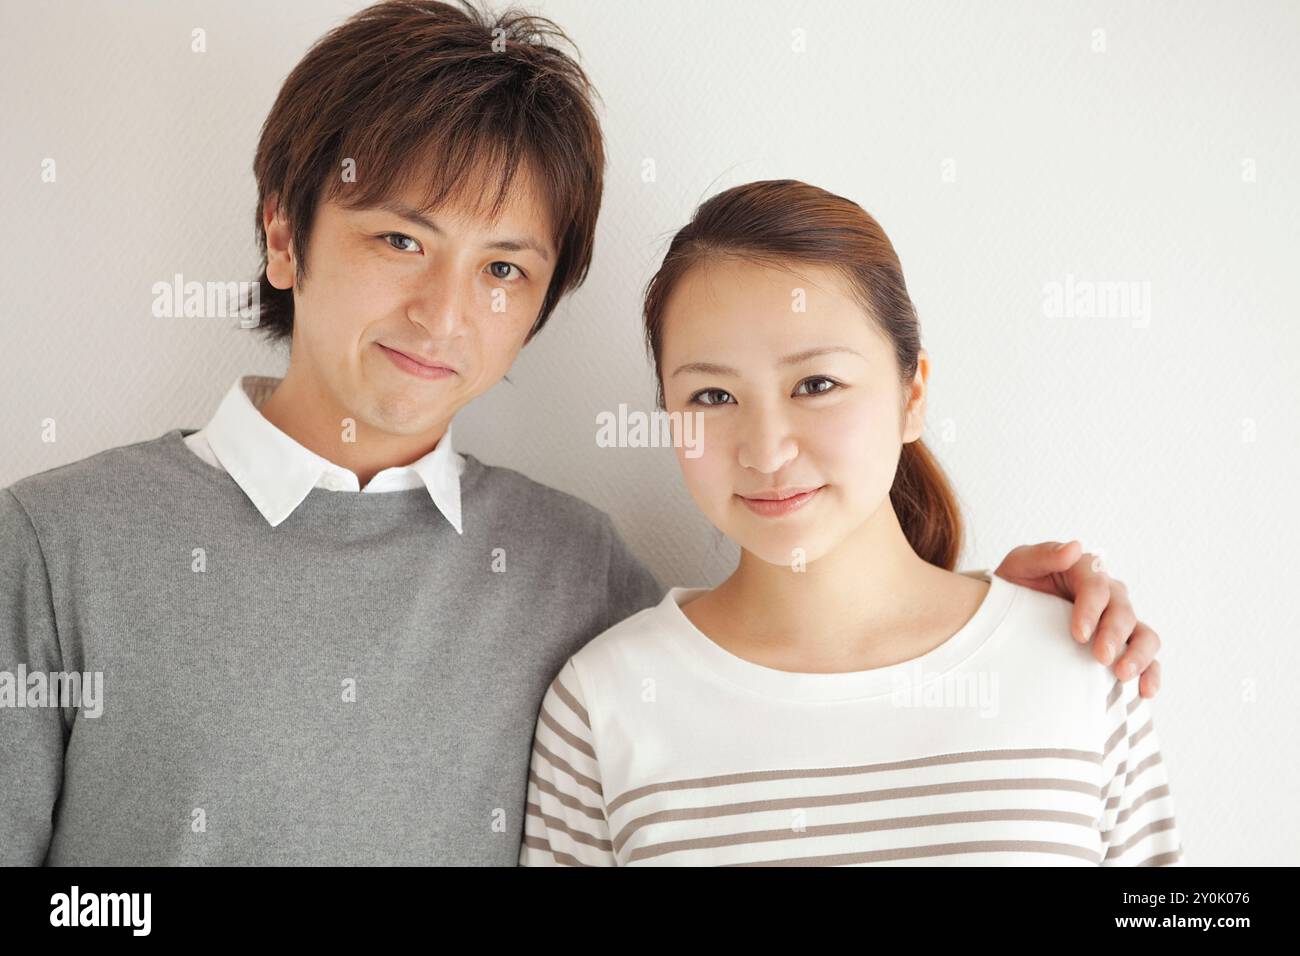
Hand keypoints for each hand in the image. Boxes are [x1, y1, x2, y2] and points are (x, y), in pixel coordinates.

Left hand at [993, 541, 1161, 698]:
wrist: (1008, 611)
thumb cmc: (1016, 585)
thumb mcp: (1020, 564)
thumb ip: (1044, 554)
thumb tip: (1074, 547)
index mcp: (1086, 572)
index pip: (1097, 587)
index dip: (1091, 610)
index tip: (1079, 635)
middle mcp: (1109, 595)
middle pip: (1123, 612)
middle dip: (1114, 636)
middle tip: (1101, 658)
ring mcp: (1117, 622)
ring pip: (1144, 635)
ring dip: (1140, 656)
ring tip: (1124, 675)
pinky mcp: (1122, 646)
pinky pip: (1146, 659)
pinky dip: (1151, 674)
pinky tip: (1145, 691)